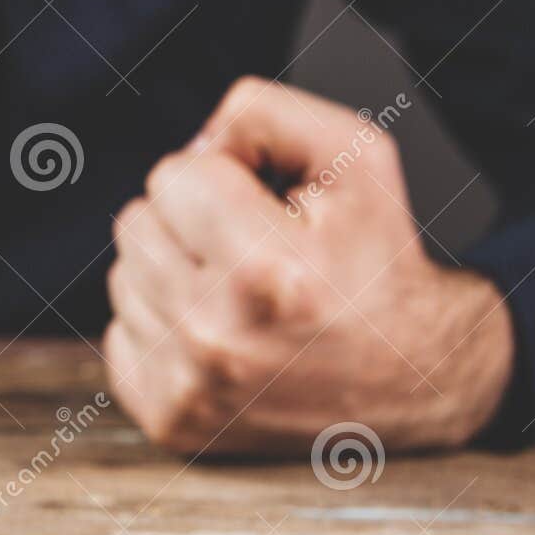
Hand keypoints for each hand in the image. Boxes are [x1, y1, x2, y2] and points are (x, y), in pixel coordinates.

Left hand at [104, 77, 514, 455]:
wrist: (414, 379)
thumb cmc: (380, 262)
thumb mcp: (355, 158)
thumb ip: (264, 114)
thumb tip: (192, 144)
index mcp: (264, 270)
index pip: (172, 175)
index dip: (220, 179)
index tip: (264, 209)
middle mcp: (217, 336)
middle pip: (135, 224)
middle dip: (189, 224)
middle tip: (252, 252)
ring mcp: (188, 387)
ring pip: (123, 277)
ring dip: (173, 274)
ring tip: (240, 296)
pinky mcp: (170, 420)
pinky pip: (120, 334)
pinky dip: (162, 327)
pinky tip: (219, 334)